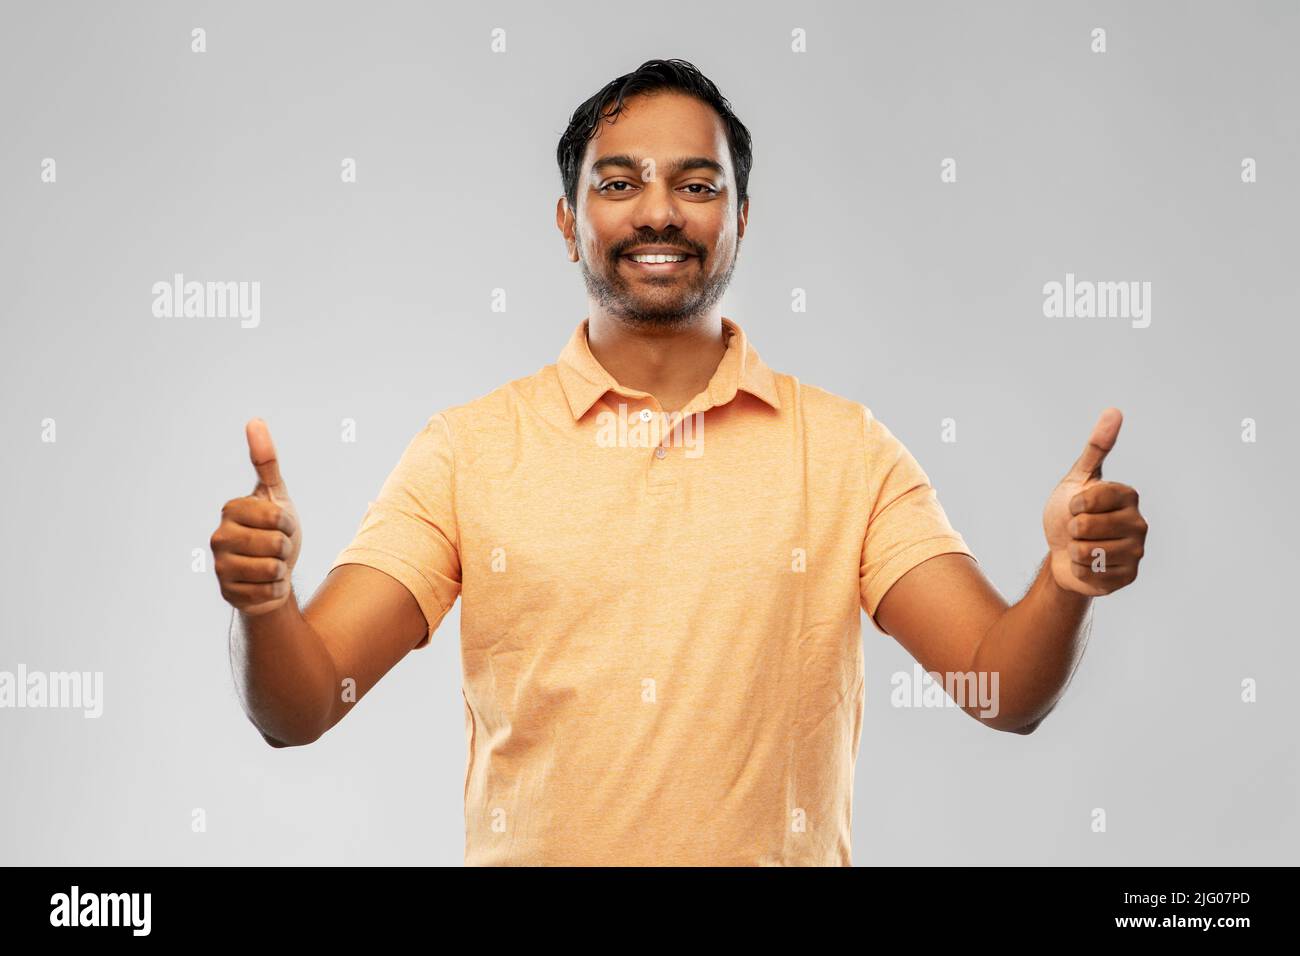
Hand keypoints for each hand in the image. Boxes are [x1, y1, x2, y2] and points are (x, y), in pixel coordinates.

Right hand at [210, 418, 303, 614]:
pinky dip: (276, 589)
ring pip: (272, 569)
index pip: (278, 517)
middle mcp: (218, 537)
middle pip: (276, 544)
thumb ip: (266, 461)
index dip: (289, 524)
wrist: (271, 572)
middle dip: (287, 547)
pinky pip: (269, 592)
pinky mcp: (228, 594)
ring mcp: (220, 567)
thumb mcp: (276, 495)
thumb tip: (255, 420)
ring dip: (282, 569)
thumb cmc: (275, 530)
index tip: (280, 525)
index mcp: (231, 510)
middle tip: (277, 547)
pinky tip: (265, 584)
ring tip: (271, 564)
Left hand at [1042, 407, 1147, 595]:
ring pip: (1086, 551)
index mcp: (1129, 496)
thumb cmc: (1070, 511)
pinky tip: (1088, 564)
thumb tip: (1114, 411)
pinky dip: (1079, 569)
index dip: (1073, 504)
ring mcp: (1136, 552)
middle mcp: (1139, 523)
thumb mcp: (1078, 478)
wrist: (1063, 550)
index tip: (1076, 505)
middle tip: (1078, 529)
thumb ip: (1096, 448)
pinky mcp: (1128, 576)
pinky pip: (1090, 573)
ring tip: (1082, 546)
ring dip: (1074, 550)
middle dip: (1071, 529)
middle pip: (1084, 527)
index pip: (1089, 499)